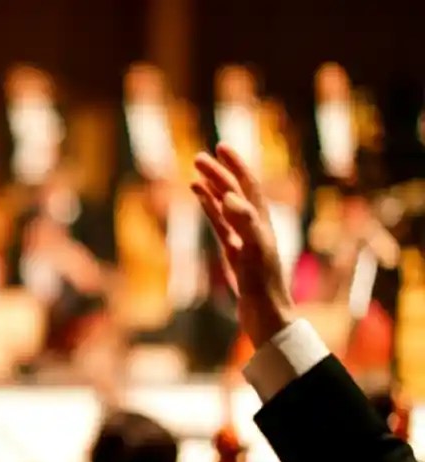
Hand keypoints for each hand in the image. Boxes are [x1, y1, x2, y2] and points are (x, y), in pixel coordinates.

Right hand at [191, 144, 295, 347]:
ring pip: (225, 205)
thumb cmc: (263, 284)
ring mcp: (243, 237)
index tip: (221, 147)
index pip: (248, 185)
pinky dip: (208, 208)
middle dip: (218, 173)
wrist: (266, 313)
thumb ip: (244, 221)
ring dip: (211, 188)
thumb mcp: (254, 250)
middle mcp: (254, 225)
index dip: (236, 165)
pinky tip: (199, 199)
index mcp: (262, 221)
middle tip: (197, 157)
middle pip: (234, 191)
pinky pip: (219, 223)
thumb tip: (228, 194)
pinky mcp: (233, 251)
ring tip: (195, 173)